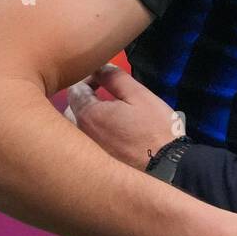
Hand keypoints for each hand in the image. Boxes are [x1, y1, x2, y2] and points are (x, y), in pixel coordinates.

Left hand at [66, 64, 182, 169]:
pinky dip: (89, 137)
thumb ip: (116, 78)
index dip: (89, 79)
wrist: (166, 169)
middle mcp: (77, 135)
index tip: (104, 79)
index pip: (75, 89)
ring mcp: (82, 154)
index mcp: (88, 114)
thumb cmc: (154, 129)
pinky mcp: (91, 168)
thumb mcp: (140, 96)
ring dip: (85, 120)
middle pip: (70, 110)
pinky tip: (109, 138)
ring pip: (74, 130)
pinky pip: (82, 147)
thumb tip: (99, 67)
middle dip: (84, 100)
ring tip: (106, 118)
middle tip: (104, 97)